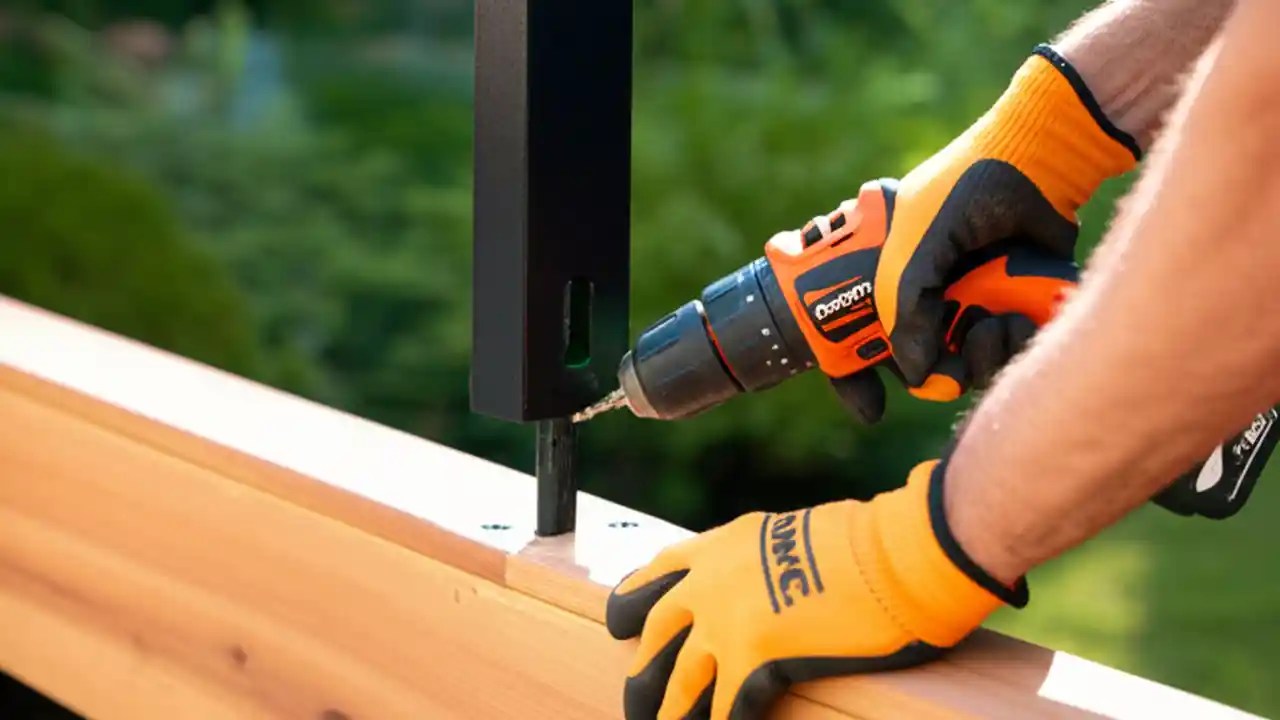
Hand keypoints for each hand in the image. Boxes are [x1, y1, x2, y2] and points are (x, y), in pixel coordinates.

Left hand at [605, 459, 1026, 719]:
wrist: (891, 555)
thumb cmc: (861, 539)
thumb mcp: (789, 534)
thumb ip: (762, 559)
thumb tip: (764, 581)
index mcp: (718, 547)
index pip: (658, 574)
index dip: (634, 600)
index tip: (619, 621)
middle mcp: (710, 584)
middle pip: (654, 632)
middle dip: (643, 667)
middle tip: (636, 694)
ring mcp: (727, 625)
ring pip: (679, 682)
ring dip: (669, 712)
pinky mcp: (755, 663)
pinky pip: (725, 710)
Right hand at [874, 44, 1139, 387]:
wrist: (1037, 158)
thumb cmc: (964, 192)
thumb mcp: (915, 249)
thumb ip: (905, 311)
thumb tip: (917, 376)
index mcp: (907, 282)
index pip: (890, 344)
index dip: (891, 370)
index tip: (906, 384)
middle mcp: (945, 296)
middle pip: (940, 364)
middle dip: (951, 369)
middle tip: (962, 353)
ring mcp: (989, 301)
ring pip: (983, 362)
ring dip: (988, 355)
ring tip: (1000, 324)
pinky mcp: (1031, 302)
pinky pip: (1024, 345)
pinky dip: (1022, 342)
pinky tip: (1021, 319)